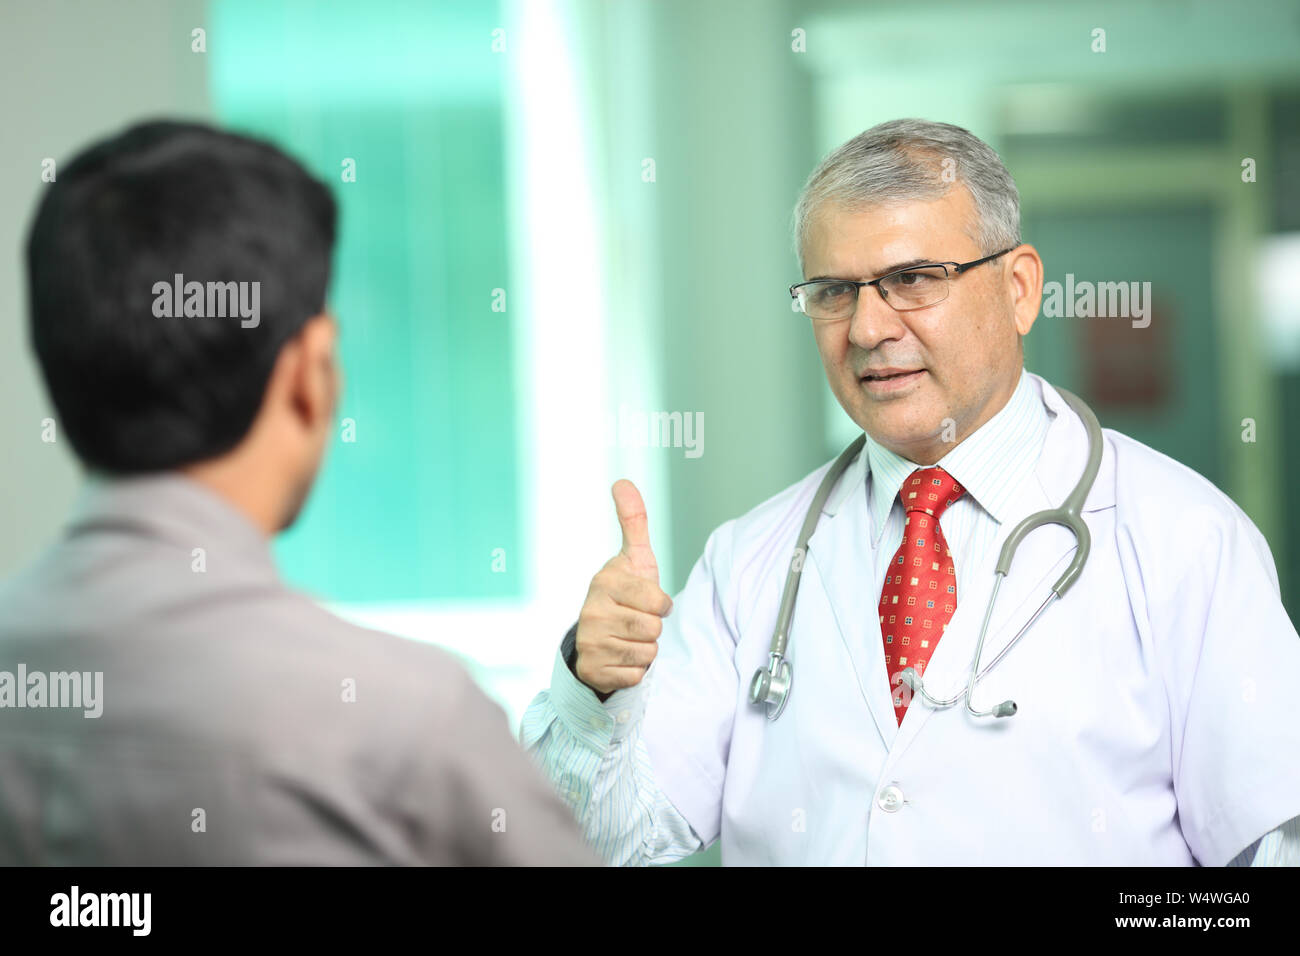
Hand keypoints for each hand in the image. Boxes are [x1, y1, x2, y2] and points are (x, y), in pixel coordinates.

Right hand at [574, 480, 673, 697]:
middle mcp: (592, 611)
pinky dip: (635, 670)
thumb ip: (633, 520)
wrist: (596, 639)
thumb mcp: (633, 558)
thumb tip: (622, 480)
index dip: (660, 604)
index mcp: (605, 581)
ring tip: (628, 638)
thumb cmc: (623, 595)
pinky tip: (619, 657)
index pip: (657, 601)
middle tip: (636, 621)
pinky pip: (636, 674)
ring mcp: (591, 642)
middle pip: (653, 628)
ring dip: (645, 649)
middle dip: (653, 628)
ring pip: (647, 652)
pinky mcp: (594, 670)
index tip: (646, 600)